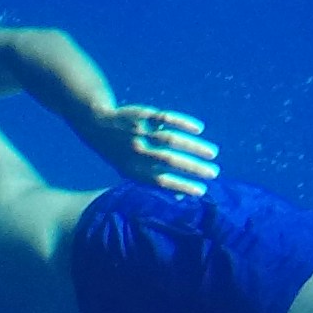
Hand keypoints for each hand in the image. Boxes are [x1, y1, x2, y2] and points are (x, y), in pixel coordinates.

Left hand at [90, 105, 218, 192]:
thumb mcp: (130, 171)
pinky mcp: (144, 115)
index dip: (182, 186)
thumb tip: (181, 197)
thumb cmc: (121, 153)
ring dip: (194, 146)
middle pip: (170, 161)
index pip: (161, 181)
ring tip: (212, 153)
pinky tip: (199, 129)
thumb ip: (153, 182)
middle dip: (194, 168)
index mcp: (134, 170)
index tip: (201, 190)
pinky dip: (184, 122)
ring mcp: (141, 132)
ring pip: (171, 139)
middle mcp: (138, 152)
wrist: (98, 125)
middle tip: (214, 172)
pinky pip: (166, 118)